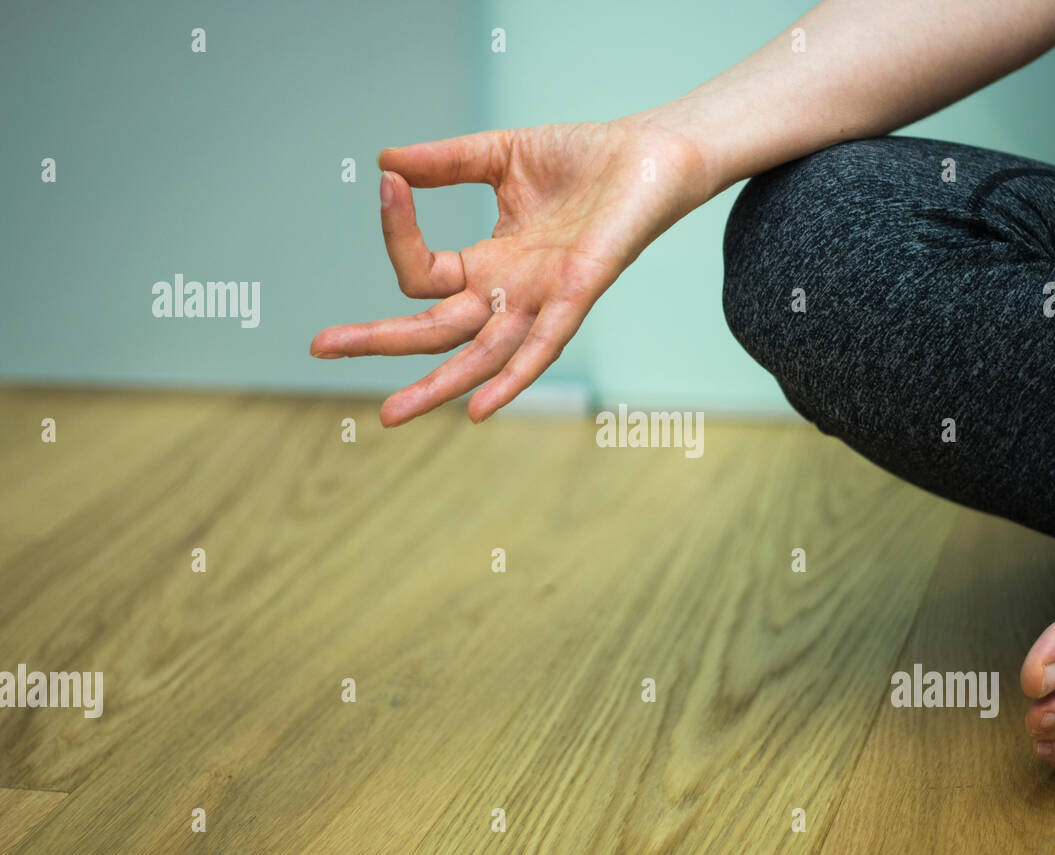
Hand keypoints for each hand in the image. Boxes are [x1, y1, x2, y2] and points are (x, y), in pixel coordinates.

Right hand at [310, 118, 709, 425]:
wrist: (650, 154)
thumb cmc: (585, 161)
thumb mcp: (499, 156)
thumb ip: (446, 163)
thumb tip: (384, 163)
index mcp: (489, 265)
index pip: (422, 272)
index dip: (398, 232)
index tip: (386, 184)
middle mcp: (510, 293)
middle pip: (435, 331)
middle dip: (377, 342)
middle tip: (318, 347)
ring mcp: (542, 300)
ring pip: (479, 354)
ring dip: (434, 385)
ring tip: (388, 414)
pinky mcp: (577, 295)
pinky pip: (541, 347)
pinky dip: (512, 379)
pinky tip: (479, 409)